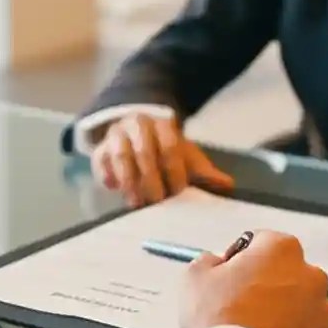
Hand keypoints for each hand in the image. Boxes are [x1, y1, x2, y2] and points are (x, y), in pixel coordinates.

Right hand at [90, 114, 233, 207]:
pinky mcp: (100, 149)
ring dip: (129, 181)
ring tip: (137, 203)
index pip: (170, 145)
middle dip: (151, 179)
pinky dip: (108, 177)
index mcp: (162, 123)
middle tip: (157, 201)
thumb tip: (227, 185)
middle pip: (144, 151)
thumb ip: (203, 171)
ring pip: (121, 155)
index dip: (174, 170)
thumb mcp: (185, 155)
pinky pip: (101, 162)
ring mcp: (116, 135)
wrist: (137, 129)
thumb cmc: (165, 148)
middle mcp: (138, 124)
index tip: (178, 190)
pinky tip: (115, 189)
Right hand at [180, 230, 327, 327]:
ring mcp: (320, 309)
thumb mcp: (196, 276)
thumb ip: (208, 260)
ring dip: (281, 307)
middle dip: (267, 281)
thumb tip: (212, 263)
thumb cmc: (222, 318)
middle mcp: (309, 274)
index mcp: (281, 249)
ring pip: (298, 301)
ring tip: (254, 325)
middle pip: (285, 270)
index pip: (261, 241)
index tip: (230, 271)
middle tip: (242, 299)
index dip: (241, 256)